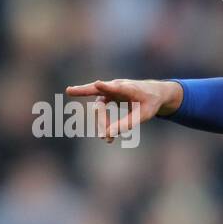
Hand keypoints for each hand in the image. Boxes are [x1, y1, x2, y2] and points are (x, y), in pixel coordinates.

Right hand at [64, 78, 183, 141]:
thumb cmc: (150, 103)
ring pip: (99, 106)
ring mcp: (111, 91)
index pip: (116, 88)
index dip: (106, 87)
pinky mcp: (109, 97)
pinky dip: (103, 122)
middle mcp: (117, 86)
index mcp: (129, 89)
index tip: (97, 84)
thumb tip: (107, 134)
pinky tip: (107, 136)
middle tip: (68, 90)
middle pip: (96, 89)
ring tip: (107, 140)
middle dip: (82, 90)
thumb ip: (126, 123)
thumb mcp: (143, 115)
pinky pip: (101, 110)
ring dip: (101, 122)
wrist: (154, 93)